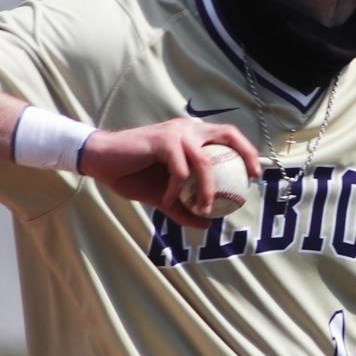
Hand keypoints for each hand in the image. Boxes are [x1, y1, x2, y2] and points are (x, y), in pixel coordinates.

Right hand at [78, 118, 260, 228]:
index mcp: (192, 136)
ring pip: (204, 161)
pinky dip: (176, 189)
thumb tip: (207, 226)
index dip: (245, 152)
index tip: (254, 176)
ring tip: (205, 209)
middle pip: (227, 134)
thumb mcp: (164, 197)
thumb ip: (184, 209)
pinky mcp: (163, 140)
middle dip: (245, 154)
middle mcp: (188, 129)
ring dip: (208, 189)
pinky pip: (180, 170)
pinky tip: (166, 199)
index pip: (227, 137)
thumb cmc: (132, 175)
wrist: (101, 161)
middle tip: (250, 178)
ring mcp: (176, 132)